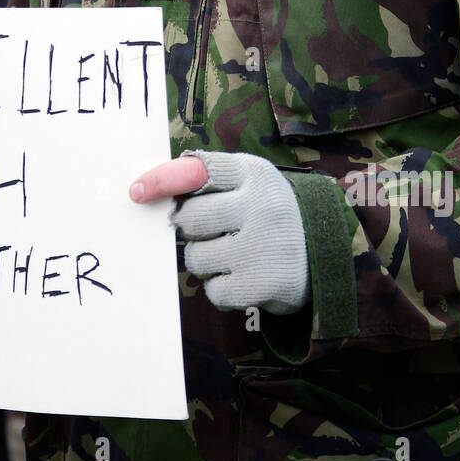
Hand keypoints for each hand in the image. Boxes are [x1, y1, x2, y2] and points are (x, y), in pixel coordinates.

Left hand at [130, 151, 309, 315]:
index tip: (136, 192)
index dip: (162, 180)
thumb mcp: (248, 182)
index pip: (198, 170)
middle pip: (189, 218)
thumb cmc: (266, 213)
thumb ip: (205, 178)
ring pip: (196, 257)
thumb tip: (146, 191)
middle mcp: (263, 205)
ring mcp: (266, 245)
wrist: (323, 253)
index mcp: (255, 173)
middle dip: (189, 229)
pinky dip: (220, 288)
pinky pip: (214, 290)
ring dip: (204, 260)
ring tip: (232, 254)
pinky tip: (241, 277)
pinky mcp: (266, 283)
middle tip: (211, 231)